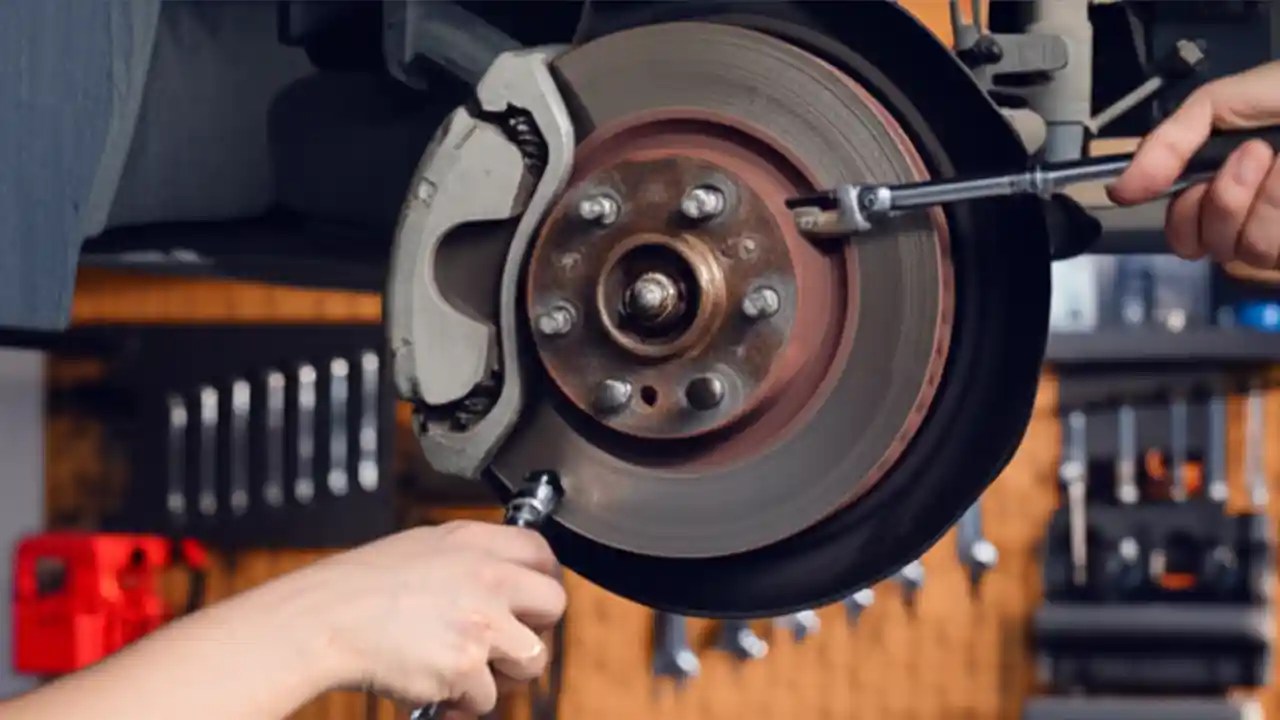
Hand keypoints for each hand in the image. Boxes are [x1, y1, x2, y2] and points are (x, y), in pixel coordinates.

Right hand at [294, 521, 565, 714]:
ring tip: (464, 670)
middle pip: (554, 604)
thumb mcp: (421, 548)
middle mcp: (487, 577)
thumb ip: (469, 559)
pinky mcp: (466, 666)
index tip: (533, 598)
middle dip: (535, 628)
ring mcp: (481, 622)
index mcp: (473, 542)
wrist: (324, 619)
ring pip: (532, 660)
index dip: (542, 578)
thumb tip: (503, 577)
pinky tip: (433, 684)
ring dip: (502, 673)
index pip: (540, 551)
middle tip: (506, 642)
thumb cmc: (359, 587)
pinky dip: (461, 701)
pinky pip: (486, 697)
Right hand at [1108, 60, 1279, 266]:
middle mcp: (1255, 217)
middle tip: (1253, 156)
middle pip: (1208, 249)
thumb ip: (1167, 142)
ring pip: (1246, 253)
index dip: (1182, 218)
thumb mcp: (1220, 102)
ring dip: (1262, 200)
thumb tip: (1119, 189)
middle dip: (1222, 201)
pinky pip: (1273, 252)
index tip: (1192, 182)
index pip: (1182, 233)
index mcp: (1226, 186)